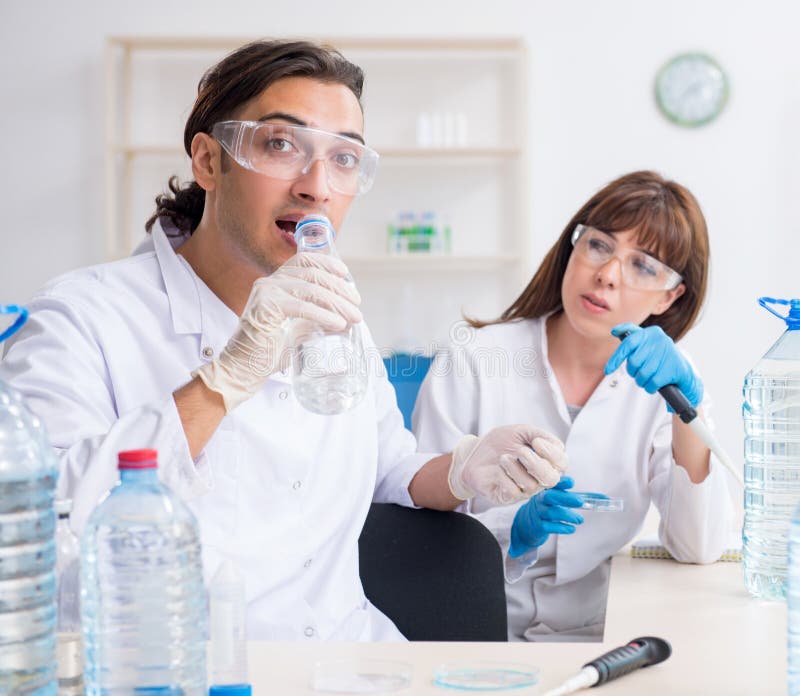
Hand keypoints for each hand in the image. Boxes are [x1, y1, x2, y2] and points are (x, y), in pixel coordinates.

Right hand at [193, 253, 361, 411]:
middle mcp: (269, 282)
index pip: (304, 261)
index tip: (345, 274)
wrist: (243, 368)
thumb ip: (315, 316)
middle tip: (357, 305)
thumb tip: (346, 316)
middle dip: (340, 289)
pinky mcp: (265, 307)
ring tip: (353, 317)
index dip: (327, 263)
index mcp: (276, 282)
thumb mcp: (297, 327)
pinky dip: (323, 314)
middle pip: (313, 274)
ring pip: (311, 289)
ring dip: (337, 302)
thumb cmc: (270, 351)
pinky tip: (338, 324)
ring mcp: (265, 292)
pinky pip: (302, 307)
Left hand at [449, 425, 567, 504]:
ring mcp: (523, 489)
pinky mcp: (507, 497)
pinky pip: (514, 492)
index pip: (562, 462)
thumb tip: (558, 446)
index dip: (552, 453)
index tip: (536, 441)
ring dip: (516, 469)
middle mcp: (538, 477)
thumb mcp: (520, 432)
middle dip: (537, 464)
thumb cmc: (499, 443)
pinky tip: (498, 469)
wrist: (473, 452)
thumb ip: (540, 435)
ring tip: (503, 458)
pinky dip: (505, 477)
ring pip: (531, 485)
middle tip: (521, 452)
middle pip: (551, 479)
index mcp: (545, 460)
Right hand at [509, 476, 583, 556]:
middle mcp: (541, 500)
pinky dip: (562, 527)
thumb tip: (606, 498)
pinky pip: (549, 526)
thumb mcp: (560, 500)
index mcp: (547, 490)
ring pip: (551, 512)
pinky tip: (571, 528)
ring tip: (580, 520)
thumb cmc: (548, 509)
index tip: (572, 482)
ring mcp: (538, 513)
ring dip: (568, 515)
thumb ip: (581, 498)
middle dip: (566, 498)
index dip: (562, 483)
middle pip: (551, 496)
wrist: (526, 524)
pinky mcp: (538, 526)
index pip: (554, 484)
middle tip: (581, 502)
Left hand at [605, 323, 702, 406]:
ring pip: (642, 374)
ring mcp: (668, 354)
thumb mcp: (647, 345)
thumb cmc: (659, 359)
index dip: (617, 357)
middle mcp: (661, 340)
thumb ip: (631, 338)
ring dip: (642, 381)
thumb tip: (614, 331)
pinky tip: (655, 385)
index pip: (628, 343)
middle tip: (639, 372)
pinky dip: (650, 387)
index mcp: (651, 332)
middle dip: (633, 371)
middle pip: (634, 362)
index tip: (608, 369)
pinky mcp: (673, 369)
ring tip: (648, 379)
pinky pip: (652, 383)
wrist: (684, 373)